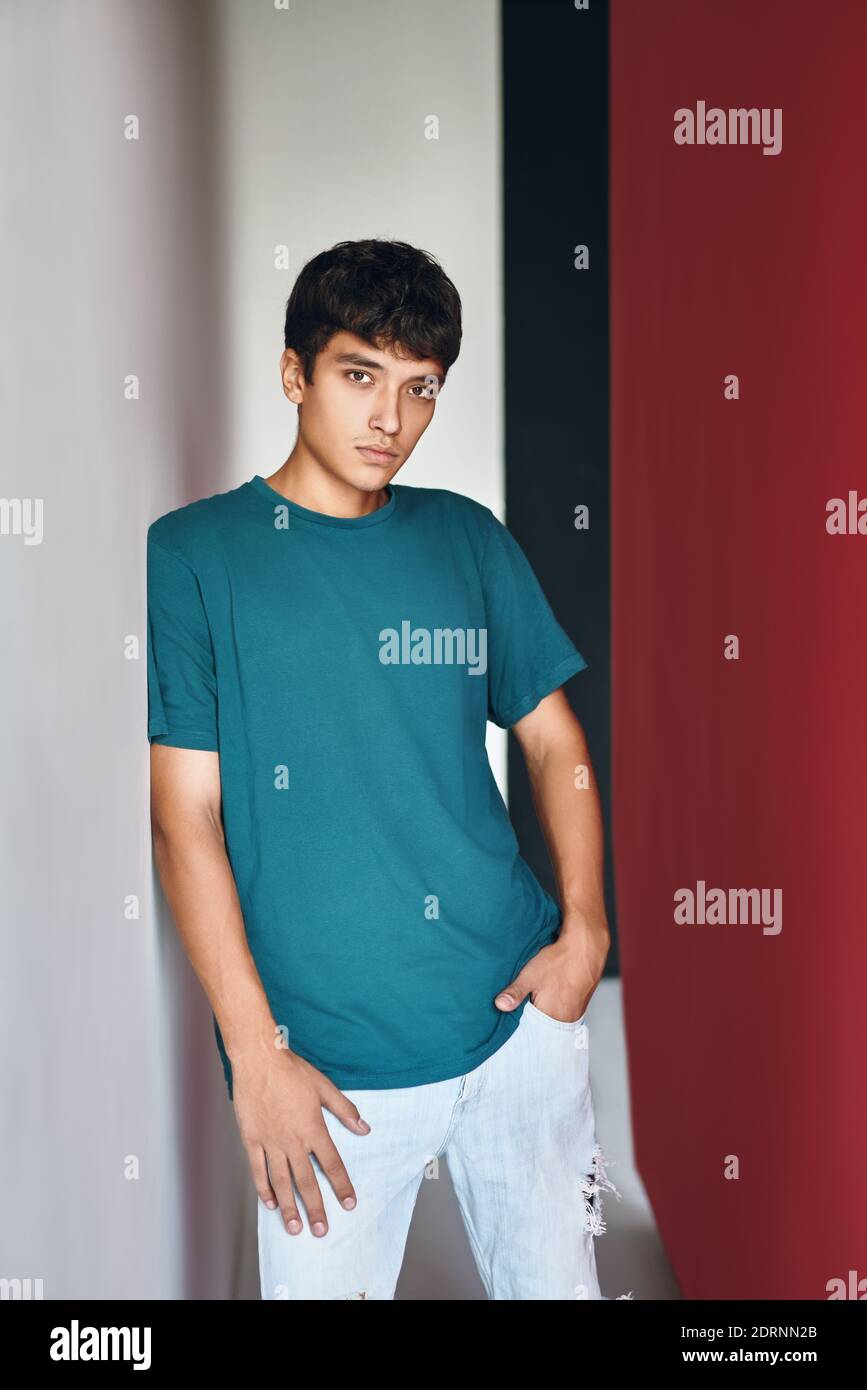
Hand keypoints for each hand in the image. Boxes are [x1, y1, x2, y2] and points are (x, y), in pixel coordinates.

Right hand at [232, 1040, 370, 1238]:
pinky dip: (263, 1189)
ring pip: (281, 1182)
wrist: (259, 1059)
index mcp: (313, 1129)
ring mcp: (270, 1142)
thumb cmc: (292, 1070)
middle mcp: (293, 1141)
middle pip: (306, 1182)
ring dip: (289, 1207)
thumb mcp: (324, 1087)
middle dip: (316, 1208)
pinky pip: (258, 1170)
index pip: (332, 1164)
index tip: (349, 1204)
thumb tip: (364, 1128)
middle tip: (321, 1231)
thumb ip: (345, 1110)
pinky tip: (269, 1203)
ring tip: (295, 1228)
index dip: (342, 1186)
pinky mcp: (251, 1140)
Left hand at [493, 927, 609, 1022]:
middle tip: (526, 1004)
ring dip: (545, 1012)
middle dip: (533, 1019)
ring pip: (554, 1018)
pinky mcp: (581, 1003)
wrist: (586, 947)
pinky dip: (556, 1006)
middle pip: (544, 1026)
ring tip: (540, 997)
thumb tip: (499, 1006)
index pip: (532, 1031)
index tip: (514, 1017)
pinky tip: (552, 993)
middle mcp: (567, 1019)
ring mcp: (576, 1012)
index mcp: (552, 1017)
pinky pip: (565, 1012)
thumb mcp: (530, 975)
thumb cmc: (558, 960)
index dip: (522, 1024)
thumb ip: (515, 992)